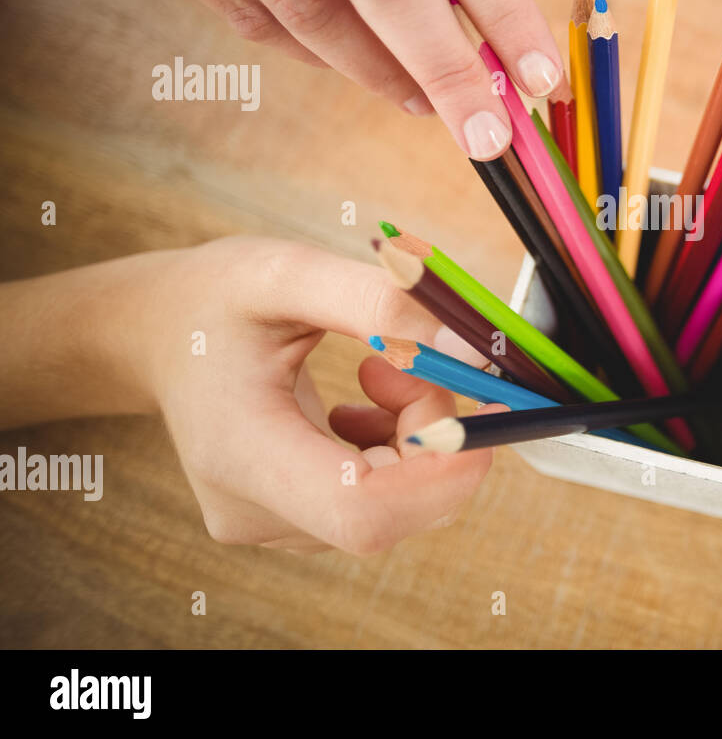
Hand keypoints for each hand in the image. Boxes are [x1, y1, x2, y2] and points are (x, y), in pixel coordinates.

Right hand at [82, 0, 563, 158]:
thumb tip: (477, 19)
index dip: (501, 10)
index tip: (541, 76)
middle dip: (446, 70)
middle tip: (490, 135)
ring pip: (304, 8)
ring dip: (379, 71)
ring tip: (428, 101)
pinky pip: (244, 10)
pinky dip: (311, 50)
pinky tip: (356, 63)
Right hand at [130, 238, 491, 552]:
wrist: (158, 333)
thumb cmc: (214, 298)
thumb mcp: (287, 272)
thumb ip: (381, 304)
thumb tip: (472, 349)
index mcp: (240, 456)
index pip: (362, 512)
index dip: (443, 471)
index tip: (486, 408)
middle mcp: (253, 512)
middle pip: (393, 512)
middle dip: (433, 433)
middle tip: (406, 360)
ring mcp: (274, 526)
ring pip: (400, 506)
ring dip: (418, 432)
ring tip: (376, 365)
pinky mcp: (297, 520)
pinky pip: (385, 500)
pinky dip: (402, 446)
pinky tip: (368, 397)